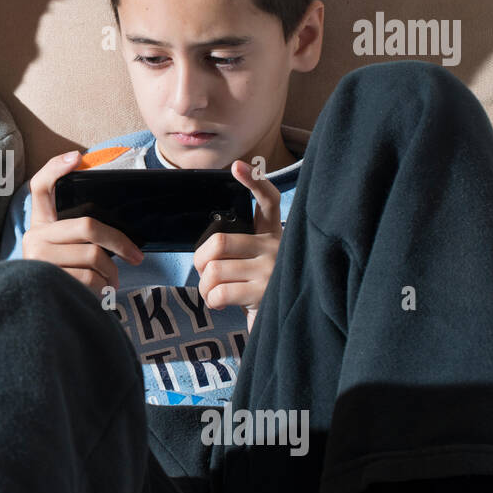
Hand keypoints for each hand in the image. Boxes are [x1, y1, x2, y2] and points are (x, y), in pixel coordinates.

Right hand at [21, 151, 142, 296]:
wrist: (40, 317)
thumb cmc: (66, 279)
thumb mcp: (67, 253)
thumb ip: (81, 236)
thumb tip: (122, 234)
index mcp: (39, 225)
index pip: (40, 188)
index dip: (56, 169)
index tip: (77, 157)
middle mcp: (34, 238)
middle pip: (88, 226)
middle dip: (119, 242)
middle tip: (137, 257)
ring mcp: (39, 259)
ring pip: (93, 256)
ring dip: (111, 273)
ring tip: (110, 282)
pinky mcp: (47, 280)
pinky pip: (91, 279)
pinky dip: (104, 289)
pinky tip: (100, 294)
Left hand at [191, 159, 282, 333]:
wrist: (291, 325)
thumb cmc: (263, 291)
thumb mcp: (257, 263)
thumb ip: (240, 249)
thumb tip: (207, 250)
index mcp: (273, 235)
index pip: (268, 200)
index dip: (253, 182)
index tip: (237, 166)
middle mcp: (274, 247)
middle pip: (219, 240)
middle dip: (200, 259)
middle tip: (203, 271)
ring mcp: (270, 269)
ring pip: (214, 269)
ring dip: (204, 286)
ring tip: (213, 293)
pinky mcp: (263, 293)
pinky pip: (220, 291)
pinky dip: (211, 299)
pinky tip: (220, 303)